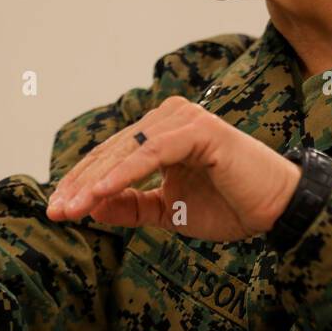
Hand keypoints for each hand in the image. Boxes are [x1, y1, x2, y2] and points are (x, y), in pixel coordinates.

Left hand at [45, 96, 301, 241]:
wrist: (276, 208)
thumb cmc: (230, 205)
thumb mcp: (169, 211)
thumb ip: (132, 206)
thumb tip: (90, 207)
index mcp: (161, 132)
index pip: (111, 157)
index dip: (81, 183)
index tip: (57, 211)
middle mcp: (169, 118)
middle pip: (112, 151)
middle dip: (80, 184)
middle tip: (55, 212)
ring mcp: (184, 120)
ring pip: (127, 152)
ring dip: (96, 182)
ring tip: (73, 208)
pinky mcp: (197, 130)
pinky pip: (151, 153)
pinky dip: (124, 174)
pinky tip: (101, 194)